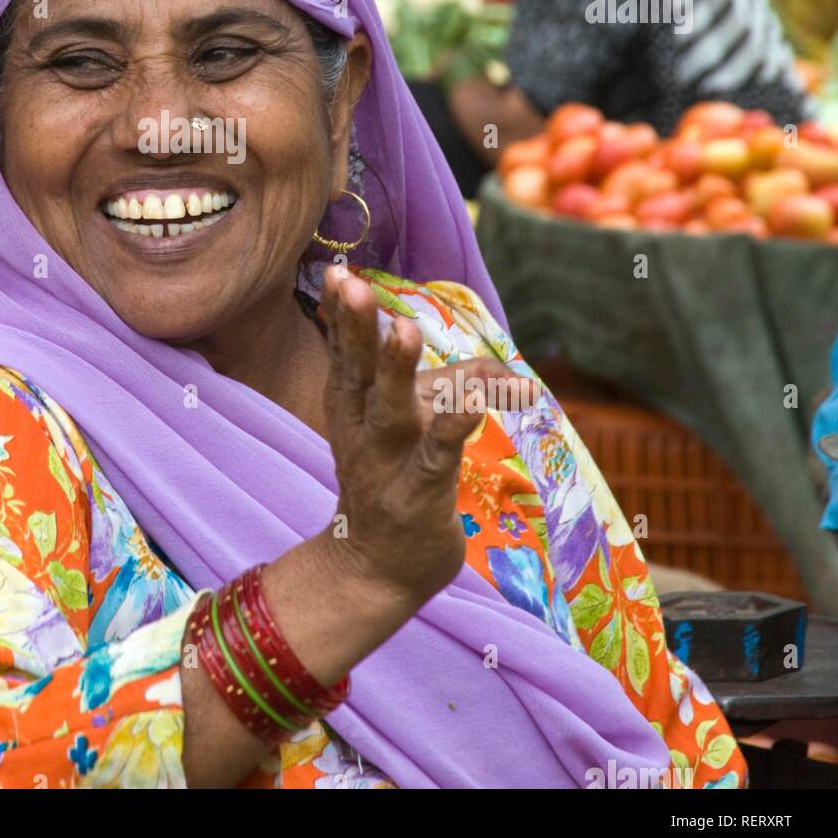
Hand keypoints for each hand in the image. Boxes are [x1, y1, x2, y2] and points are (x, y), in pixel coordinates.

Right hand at [320, 269, 537, 604]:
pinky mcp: (419, 492)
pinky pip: (438, 454)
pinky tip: (475, 402)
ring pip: (391, 408)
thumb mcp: (412, 426)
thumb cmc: (395, 481)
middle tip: (350, 283)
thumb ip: (452, 387)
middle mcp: (361, 427)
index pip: (343, 350)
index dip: (339, 312)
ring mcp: (387, 461)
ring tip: (401, 328)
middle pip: (356, 370)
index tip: (337, 270)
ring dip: (395, 369)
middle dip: (352, 326)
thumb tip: (500, 369)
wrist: (376, 567)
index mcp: (350, 404)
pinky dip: (455, 425)